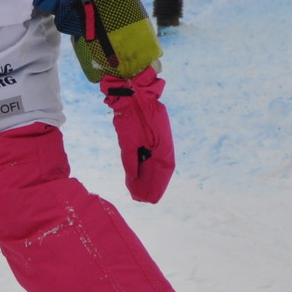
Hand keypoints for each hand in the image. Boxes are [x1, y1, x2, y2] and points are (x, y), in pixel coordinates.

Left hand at [102, 66, 173, 202]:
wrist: (131, 92)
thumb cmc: (130, 115)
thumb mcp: (128, 140)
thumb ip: (130, 159)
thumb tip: (133, 177)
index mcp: (163, 144)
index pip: (163, 170)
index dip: (157, 185)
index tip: (149, 199)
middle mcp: (163, 143)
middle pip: (159, 168)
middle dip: (152, 184)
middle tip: (143, 199)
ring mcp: (158, 139)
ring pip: (155, 162)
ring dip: (148, 176)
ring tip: (139, 191)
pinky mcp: (151, 136)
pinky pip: (150, 155)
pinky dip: (145, 166)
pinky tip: (137, 175)